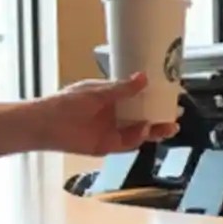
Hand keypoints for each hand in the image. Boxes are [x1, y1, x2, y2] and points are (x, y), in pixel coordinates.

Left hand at [31, 73, 179, 155]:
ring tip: (169, 126)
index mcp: (112, 98)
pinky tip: (143, 129)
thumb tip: (143, 78)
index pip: (139, 97)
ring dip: (155, 129)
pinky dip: (138, 137)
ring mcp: (112, 130)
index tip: (171, 93)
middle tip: (176, 114)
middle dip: (161, 116)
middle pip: (144, 116)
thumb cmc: (66, 103)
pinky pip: (129, 143)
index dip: (155, 96)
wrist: (46, 124)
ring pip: (141, 131)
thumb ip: (122, 88)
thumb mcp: (97, 91)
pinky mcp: (108, 145)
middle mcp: (115, 114)